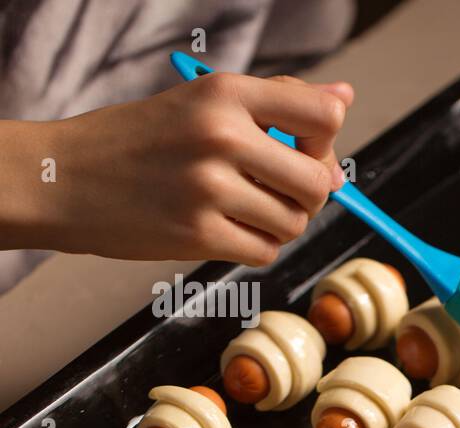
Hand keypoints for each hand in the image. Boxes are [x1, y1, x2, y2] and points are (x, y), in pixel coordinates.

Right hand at [0, 72, 353, 265]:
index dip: (325, 140)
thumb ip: (275, 102)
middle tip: (278, 190)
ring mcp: (210, 188)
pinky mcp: (199, 234)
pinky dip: (256, 246)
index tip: (304, 149)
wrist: (63, 178)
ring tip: (243, 208)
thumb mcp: (202, 101)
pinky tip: (226, 228)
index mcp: (225, 94)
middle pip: (318, 181)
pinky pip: (266, 251)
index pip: (324, 115)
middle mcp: (221, 136)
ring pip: (295, 222)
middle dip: (309, 194)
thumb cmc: (141, 141)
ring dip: (279, 223)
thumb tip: (345, 97)